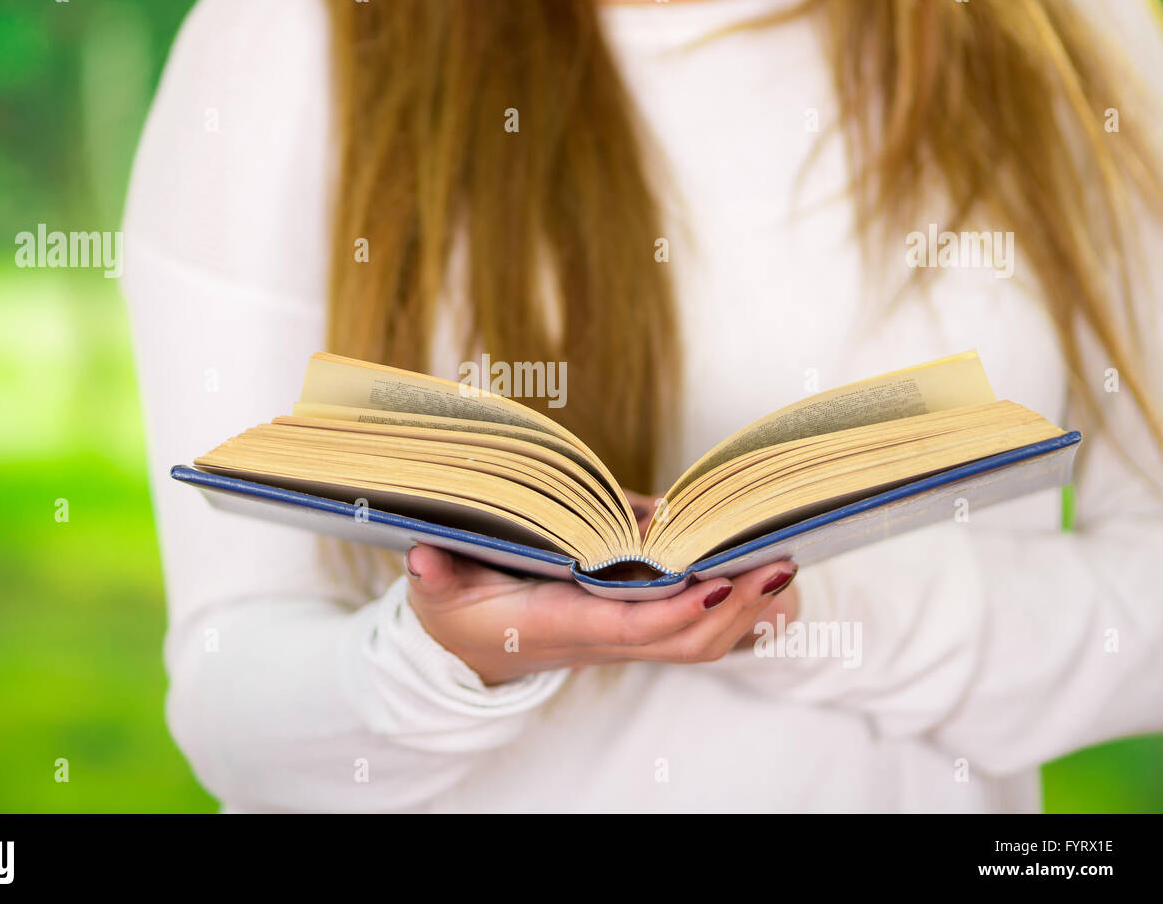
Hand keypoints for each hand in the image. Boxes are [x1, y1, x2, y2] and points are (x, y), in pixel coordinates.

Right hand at [405, 543, 798, 684]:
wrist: (465, 650)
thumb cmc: (456, 610)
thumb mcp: (436, 590)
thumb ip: (435, 574)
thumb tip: (423, 556)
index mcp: (558, 625)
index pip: (626, 626)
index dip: (674, 611)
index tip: (717, 582)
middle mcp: (599, 638)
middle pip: (682, 642)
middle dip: (734, 609)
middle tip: (778, 563)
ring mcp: (621, 637)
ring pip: (695, 642)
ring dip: (744, 611)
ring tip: (783, 565)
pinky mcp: (630, 626)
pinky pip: (692, 630)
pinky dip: (733, 611)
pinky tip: (762, 578)